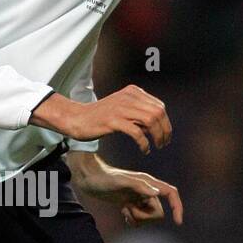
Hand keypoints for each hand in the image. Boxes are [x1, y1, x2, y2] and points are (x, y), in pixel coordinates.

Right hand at [31, 85, 171, 153]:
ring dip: (157, 136)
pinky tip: (144, 150)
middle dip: (165, 130)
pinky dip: (144, 143)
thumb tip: (158, 126)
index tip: (165, 135)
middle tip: (164, 143)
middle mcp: (128, 97)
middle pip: (158, 112)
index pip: (159, 106)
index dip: (166, 122)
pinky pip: (136, 132)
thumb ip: (139, 113)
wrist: (77, 118)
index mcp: (133, 92)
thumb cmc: (100, 117)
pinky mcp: (112, 121)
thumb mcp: (122, 109)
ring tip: (156, 147)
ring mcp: (120, 108)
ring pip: (150, 120)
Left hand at [65, 153, 182, 224]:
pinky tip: (123, 212)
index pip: (171, 193)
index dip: (178, 207)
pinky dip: (133, 220)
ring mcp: (139, 198)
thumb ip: (139, 186)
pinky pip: (139, 219)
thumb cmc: (103, 178)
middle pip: (158, 212)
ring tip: (124, 210)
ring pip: (148, 217)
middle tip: (129, 210)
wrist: (88, 178)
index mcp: (148, 183)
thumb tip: (157, 194)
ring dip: (138, 219)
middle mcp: (146, 190)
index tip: (178, 222)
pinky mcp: (130, 203)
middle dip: (145, 217)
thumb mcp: (120, 182)